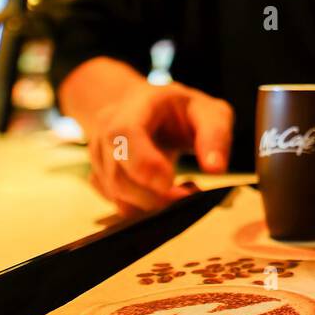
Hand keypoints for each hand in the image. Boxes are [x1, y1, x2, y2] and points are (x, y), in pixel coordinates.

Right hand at [60, 58, 233, 215]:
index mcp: (135, 106)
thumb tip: (215, 168)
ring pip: (116, 194)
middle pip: (117, 174)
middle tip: (189, 196)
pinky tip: (165, 194)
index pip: (124, 134)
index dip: (144, 164)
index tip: (171, 183)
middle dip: (154, 196)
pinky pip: (116, 203)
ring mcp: (99, 154)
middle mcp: (108, 129)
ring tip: (183, 190)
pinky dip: (143, 208)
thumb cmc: (181, 109)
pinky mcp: (100, 177)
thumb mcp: (208, 110)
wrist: (149, 108)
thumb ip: (215, 134)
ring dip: (152, 205)